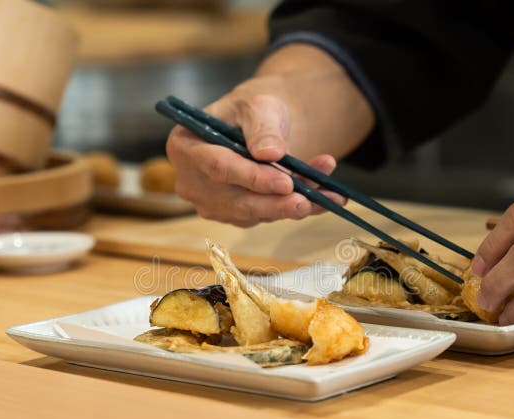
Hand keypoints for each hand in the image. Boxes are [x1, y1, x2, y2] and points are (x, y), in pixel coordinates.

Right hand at [165, 82, 345, 227]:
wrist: (260, 127)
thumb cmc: (252, 111)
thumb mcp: (259, 106)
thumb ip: (263, 127)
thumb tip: (270, 154)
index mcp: (185, 146)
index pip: (218, 168)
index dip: (251, 178)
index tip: (285, 182)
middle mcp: (191, 181)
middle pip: (235, 200)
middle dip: (275, 203)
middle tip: (307, 202)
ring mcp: (211, 203)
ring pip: (254, 213)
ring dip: (293, 205)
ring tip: (328, 192)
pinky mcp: (234, 215)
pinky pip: (267, 217)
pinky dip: (296, 207)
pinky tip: (323, 196)